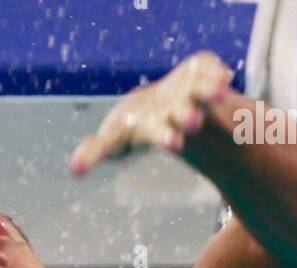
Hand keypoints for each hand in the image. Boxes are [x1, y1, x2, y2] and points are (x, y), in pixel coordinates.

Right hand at [70, 52, 231, 173]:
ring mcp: (193, 94)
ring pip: (204, 92)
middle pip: (185, 115)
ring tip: (222, 87)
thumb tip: (74, 170)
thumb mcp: (113, 139)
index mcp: (159, 129)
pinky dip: (214, 68)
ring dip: (211, 90)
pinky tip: (222, 71)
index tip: (174, 143)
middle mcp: (179, 114)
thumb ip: (95, 152)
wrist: (163, 107)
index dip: (166, 137)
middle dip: (188, 116)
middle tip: (194, 121)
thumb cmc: (133, 127)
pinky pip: (209, 68)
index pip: (161, 134)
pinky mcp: (201, 74)